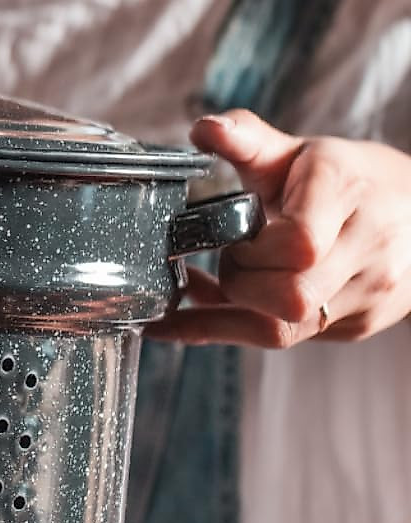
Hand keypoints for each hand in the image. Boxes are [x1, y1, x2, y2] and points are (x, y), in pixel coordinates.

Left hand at [150, 109, 410, 347]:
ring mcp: (372, 290)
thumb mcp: (297, 152)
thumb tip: (203, 128)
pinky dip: (246, 328)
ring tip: (228, 284)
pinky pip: (290, 340)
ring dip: (238, 313)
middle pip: (290, 295)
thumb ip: (247, 140)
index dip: (253, 251)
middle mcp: (371, 243)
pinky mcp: (359, 324)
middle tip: (234, 261)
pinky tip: (227, 310)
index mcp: (350, 190)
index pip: (298, 244)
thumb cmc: (344, 179)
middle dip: (241, 285)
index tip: (238, 236)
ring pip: (285, 328)